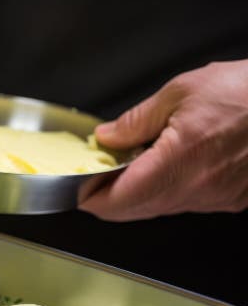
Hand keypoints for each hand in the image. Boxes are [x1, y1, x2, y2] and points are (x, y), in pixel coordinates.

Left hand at [80, 60, 247, 220]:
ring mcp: (212, 200)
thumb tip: (106, 138)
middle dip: (107, 198)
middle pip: (131, 212)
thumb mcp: (181, 93)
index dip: (88, 197)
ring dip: (135, 195)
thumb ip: (136, 121)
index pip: (114, 201)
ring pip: (156, 209)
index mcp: (174, 164)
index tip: (77, 185)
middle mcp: (193, 191)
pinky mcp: (228, 200)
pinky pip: (183, 204)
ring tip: (131, 165)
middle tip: (96, 174)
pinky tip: (163, 168)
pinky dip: (164, 191)